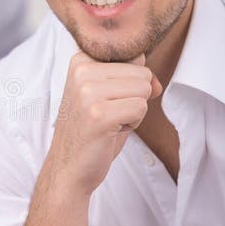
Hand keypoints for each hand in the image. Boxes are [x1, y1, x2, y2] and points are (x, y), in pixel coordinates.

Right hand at [48, 52, 161, 195]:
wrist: (68, 168)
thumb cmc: (90, 132)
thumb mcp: (109, 96)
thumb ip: (133, 79)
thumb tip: (156, 83)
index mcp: (81, 60)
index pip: (134, 56)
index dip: (130, 84)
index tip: (105, 100)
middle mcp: (82, 71)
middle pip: (142, 73)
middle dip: (133, 98)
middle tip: (107, 115)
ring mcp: (88, 92)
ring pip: (144, 89)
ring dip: (133, 112)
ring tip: (108, 123)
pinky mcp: (99, 114)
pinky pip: (141, 108)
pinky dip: (133, 124)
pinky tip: (110, 132)